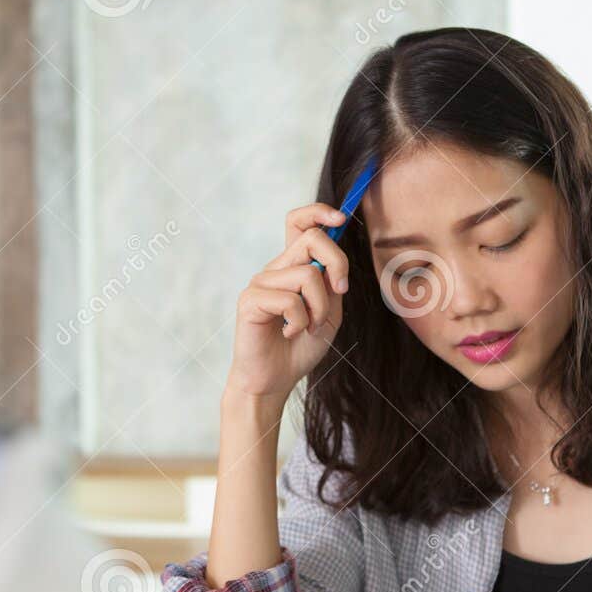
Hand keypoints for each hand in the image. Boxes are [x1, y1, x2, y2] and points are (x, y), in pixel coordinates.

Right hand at [224, 203, 350, 402]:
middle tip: (340, 292)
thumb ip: (331, 284)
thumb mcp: (329, 312)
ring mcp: (260, 282)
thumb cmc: (299, 348)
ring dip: (319, 307)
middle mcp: (275, 269)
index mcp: (293, 267)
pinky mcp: (250, 300)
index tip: (341, 219)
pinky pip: (290, 300)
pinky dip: (301, 321)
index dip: (320, 211)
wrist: (274, 380)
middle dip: (337, 262)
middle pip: (311, 238)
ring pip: (307, 274)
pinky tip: (291, 333)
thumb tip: (334, 262)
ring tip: (310, 328)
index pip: (299, 222)